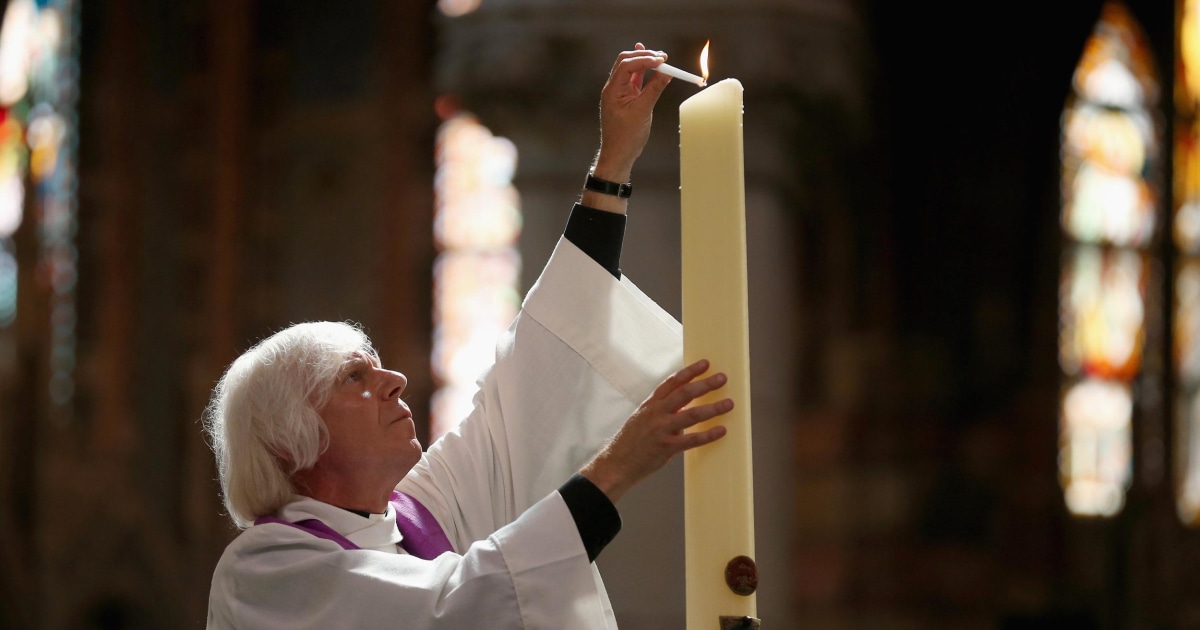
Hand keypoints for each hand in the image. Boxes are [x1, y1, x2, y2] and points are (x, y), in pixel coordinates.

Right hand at [580, 359, 730, 503]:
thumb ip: (662, 413)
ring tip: (729, 403)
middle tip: (722, 378)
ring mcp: (661, 430)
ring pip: (691, 414)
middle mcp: (656, 413)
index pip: (672, 382)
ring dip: (712, 408)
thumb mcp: (642, 420)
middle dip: (705, 384)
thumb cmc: (630, 443)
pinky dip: (708, 435)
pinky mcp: (665, 447)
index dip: (689, 372)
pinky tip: (721, 430)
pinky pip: (691, 440)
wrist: (615, 464)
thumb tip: (685, 412)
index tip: (705, 363)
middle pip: (684, 393)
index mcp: (650, 404)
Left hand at [593, 43, 671, 183]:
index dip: (644, 59)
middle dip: (644, 56)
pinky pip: (635, 79)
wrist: (618, 154)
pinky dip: (644, 72)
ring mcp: (620, 92)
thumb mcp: (643, 111)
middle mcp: (613, 88)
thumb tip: (666, 73)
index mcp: (612, 90)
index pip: (626, 65)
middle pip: (626, 61)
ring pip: (631, 69)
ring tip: (661, 59)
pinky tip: (653, 65)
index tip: (661, 60)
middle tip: (662, 57)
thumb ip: (654, 89)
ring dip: (645, 62)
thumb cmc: (626, 137)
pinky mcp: (626, 97)